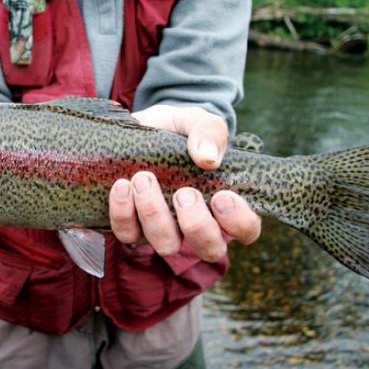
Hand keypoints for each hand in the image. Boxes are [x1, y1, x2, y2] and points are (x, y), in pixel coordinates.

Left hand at [108, 105, 260, 261]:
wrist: (136, 129)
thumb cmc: (176, 130)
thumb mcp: (195, 120)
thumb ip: (209, 131)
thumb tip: (208, 158)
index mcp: (225, 202)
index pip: (247, 229)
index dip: (239, 222)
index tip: (222, 197)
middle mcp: (197, 224)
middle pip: (210, 249)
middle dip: (197, 225)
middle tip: (184, 193)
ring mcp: (165, 230)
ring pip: (167, 246)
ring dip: (155, 215)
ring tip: (143, 179)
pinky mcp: (132, 227)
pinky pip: (128, 234)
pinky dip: (123, 213)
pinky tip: (122, 186)